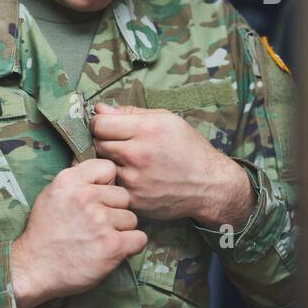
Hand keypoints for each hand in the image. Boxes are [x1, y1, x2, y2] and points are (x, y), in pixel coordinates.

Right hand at [10, 158, 145, 307]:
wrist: (33, 270)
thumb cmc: (44, 234)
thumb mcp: (51, 194)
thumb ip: (76, 179)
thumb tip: (97, 163)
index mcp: (69, 180)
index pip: (108, 168)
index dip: (107, 184)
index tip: (98, 198)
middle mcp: (86, 197)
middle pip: (123, 196)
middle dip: (114, 210)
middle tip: (96, 226)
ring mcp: (100, 221)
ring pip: (131, 218)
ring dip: (121, 230)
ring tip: (99, 240)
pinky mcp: (112, 245)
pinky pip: (139, 238)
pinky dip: (130, 246)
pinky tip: (113, 250)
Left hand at [90, 103, 254, 228]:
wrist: (209, 185)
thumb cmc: (189, 148)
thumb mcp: (167, 120)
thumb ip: (131, 113)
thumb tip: (100, 108)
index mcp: (146, 129)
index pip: (100, 124)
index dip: (100, 123)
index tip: (106, 126)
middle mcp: (138, 154)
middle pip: (97, 144)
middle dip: (103, 141)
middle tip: (116, 144)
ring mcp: (134, 179)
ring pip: (102, 166)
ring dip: (109, 162)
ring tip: (126, 161)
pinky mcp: (134, 199)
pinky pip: (112, 185)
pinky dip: (117, 181)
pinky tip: (132, 177)